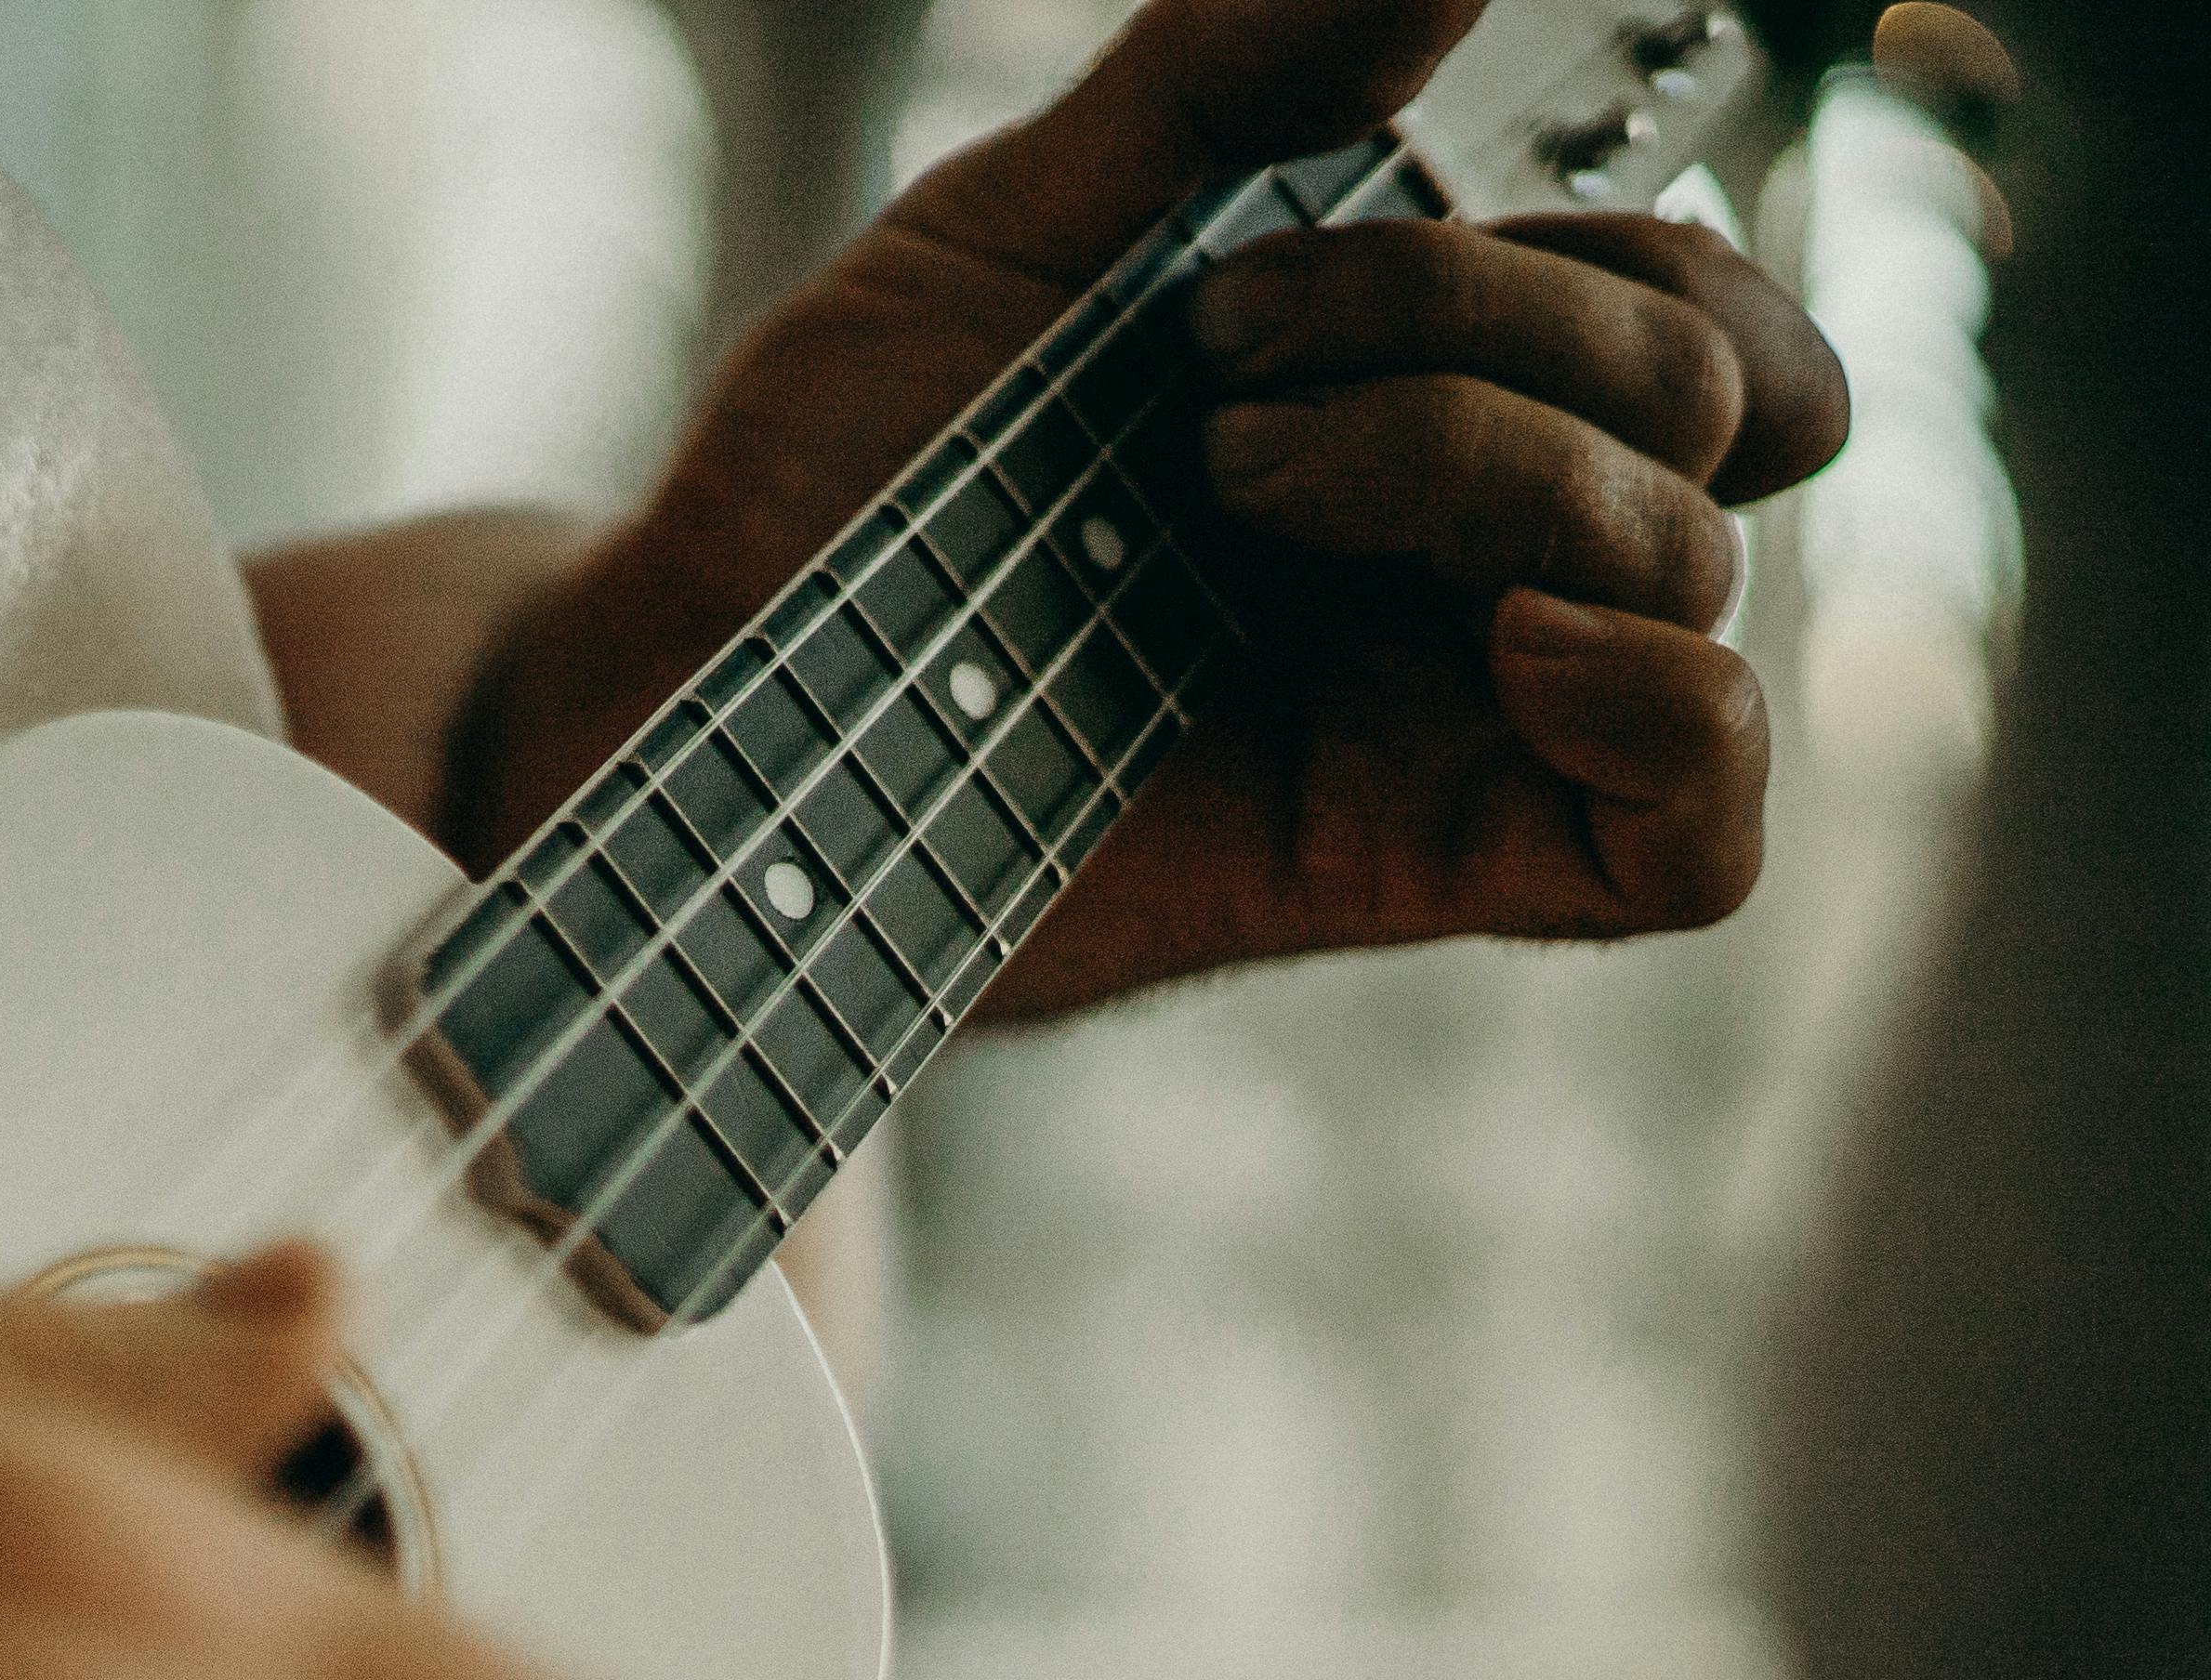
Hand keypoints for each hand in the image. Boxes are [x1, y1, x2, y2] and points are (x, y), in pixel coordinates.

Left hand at [453, 0, 1849, 1020]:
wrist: (705, 686)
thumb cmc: (839, 477)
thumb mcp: (1023, 230)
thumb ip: (1230, 80)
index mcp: (1421, 393)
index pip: (1687, 312)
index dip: (1607, 252)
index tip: (1270, 275)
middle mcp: (1469, 549)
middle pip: (1709, 404)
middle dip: (1483, 334)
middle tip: (1211, 387)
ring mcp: (1456, 710)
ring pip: (1693, 567)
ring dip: (1490, 472)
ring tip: (1233, 489)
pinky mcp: (1423, 865)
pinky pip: (1700, 844)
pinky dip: (1674, 713)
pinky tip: (1520, 642)